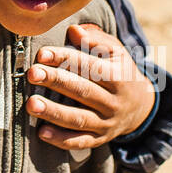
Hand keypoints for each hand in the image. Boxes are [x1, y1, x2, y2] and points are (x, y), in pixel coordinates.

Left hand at [25, 23, 154, 149]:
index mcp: (118, 77)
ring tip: (31, 104)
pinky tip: (41, 132)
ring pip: (79, 119)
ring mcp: (107, 123)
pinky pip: (80, 141)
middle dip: (56, 81)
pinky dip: (61, 139)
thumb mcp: (116, 52)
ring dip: (54, 112)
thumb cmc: (120, 71)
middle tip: (32, 73)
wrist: (140, 106)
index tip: (42, 54)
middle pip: (83, 91)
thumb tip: (74, 31)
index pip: (90, 67)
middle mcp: (114, 102)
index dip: (65, 59)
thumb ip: (96, 40)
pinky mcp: (99, 139)